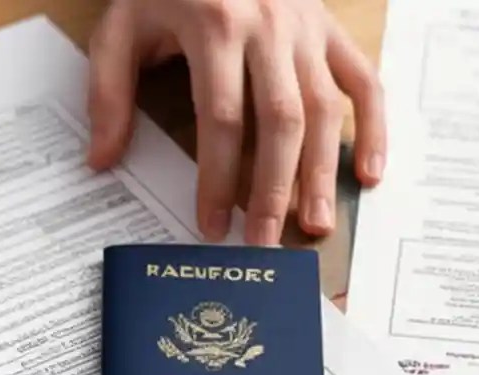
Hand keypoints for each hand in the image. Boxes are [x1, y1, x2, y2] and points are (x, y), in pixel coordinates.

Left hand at [86, 0, 385, 244]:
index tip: (212, 225)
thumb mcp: (120, 26)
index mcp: (215, 26)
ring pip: (326, 107)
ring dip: (322, 172)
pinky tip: (370, 175)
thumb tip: (102, 161)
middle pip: (280, 120)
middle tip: (265, 243)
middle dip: (274, 189)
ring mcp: (307, 28)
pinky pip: (364, 79)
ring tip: (315, 225)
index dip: (219, 178)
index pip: (221, 118)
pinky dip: (376, 128)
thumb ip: (108, 92)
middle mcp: (270, 27)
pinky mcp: (330, 28)